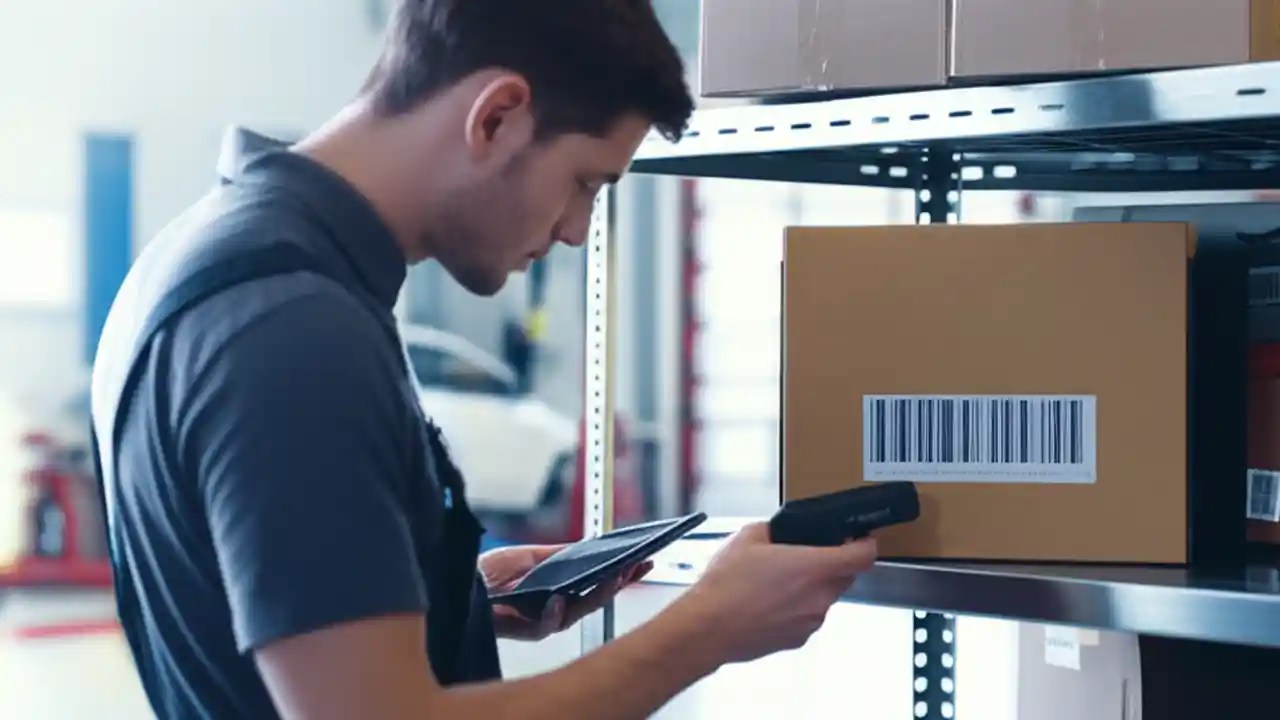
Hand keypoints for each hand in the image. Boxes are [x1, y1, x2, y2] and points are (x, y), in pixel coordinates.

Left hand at [480, 544, 652, 640]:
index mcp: (560, 590)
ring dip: (599, 594)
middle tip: (639, 567)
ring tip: (615, 576)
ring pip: (580, 611)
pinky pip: (547, 624)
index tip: (642, 560)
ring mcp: (545, 621)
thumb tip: (589, 545)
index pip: (597, 584)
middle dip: (620, 583)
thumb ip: (559, 554)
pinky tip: (560, 599)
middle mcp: (557, 608)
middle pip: (596, 598)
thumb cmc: (490, 573)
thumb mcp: (531, 556)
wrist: (462, 584)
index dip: (621, 574)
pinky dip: (555, 612)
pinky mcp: (528, 630)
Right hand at [672, 522, 876, 664]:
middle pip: (846, 576)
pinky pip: (809, 616)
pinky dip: (798, 607)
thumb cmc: (726, 587)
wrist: (708, 628)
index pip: (864, 556)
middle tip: (807, 556)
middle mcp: (819, 597)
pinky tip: (770, 602)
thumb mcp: (748, 538)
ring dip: (812, 587)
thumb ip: (773, 530)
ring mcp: (811, 621)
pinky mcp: (799, 639)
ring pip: (826, 597)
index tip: (862, 539)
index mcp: (814, 567)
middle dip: (833, 564)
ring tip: (777, 582)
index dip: (867, 544)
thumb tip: (780, 532)